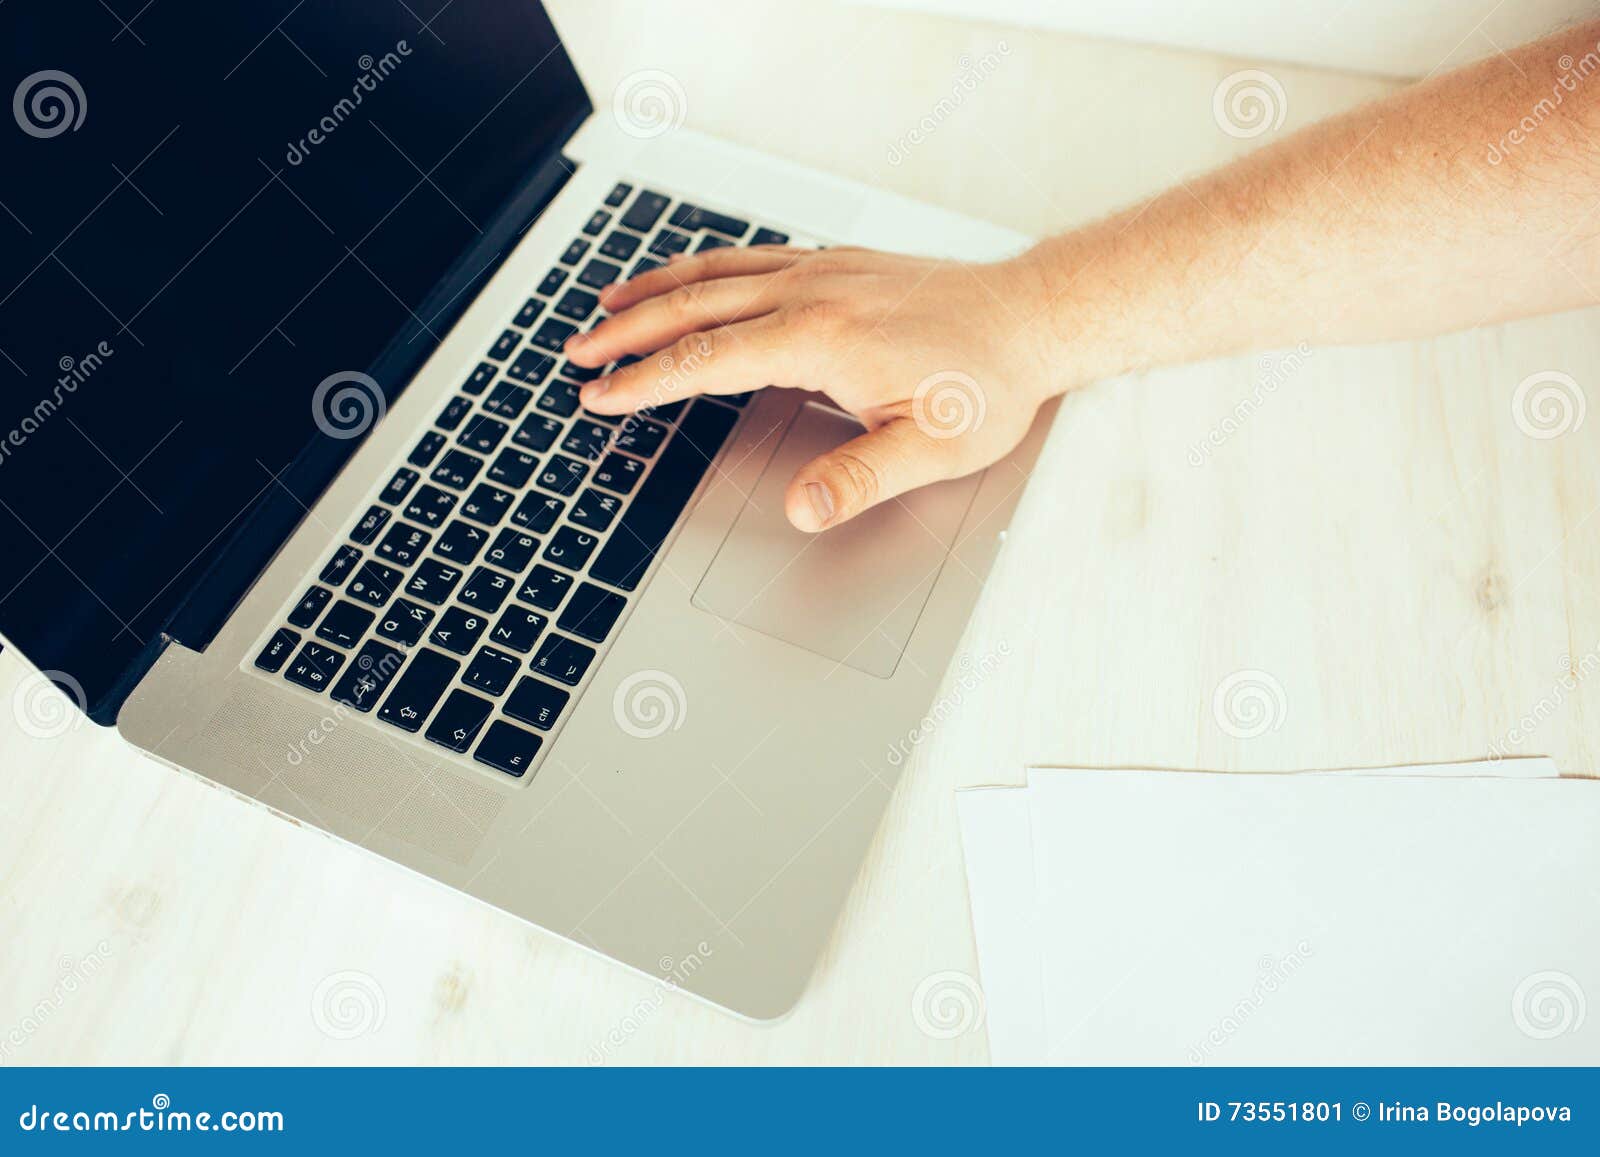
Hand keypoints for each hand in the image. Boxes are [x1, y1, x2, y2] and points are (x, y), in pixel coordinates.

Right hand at [562, 245, 1063, 531]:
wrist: (1031, 315)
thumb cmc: (987, 383)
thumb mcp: (933, 450)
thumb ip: (861, 478)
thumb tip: (802, 510)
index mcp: (822, 340)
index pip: (708, 360)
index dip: (646, 382)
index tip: (601, 396)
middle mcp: (812, 293)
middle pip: (695, 308)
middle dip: (628, 333)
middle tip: (578, 354)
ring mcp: (823, 270)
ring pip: (715, 273)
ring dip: (654, 290)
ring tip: (607, 307)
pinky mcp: (837, 263)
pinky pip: (750, 258)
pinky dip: (703, 268)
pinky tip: (689, 279)